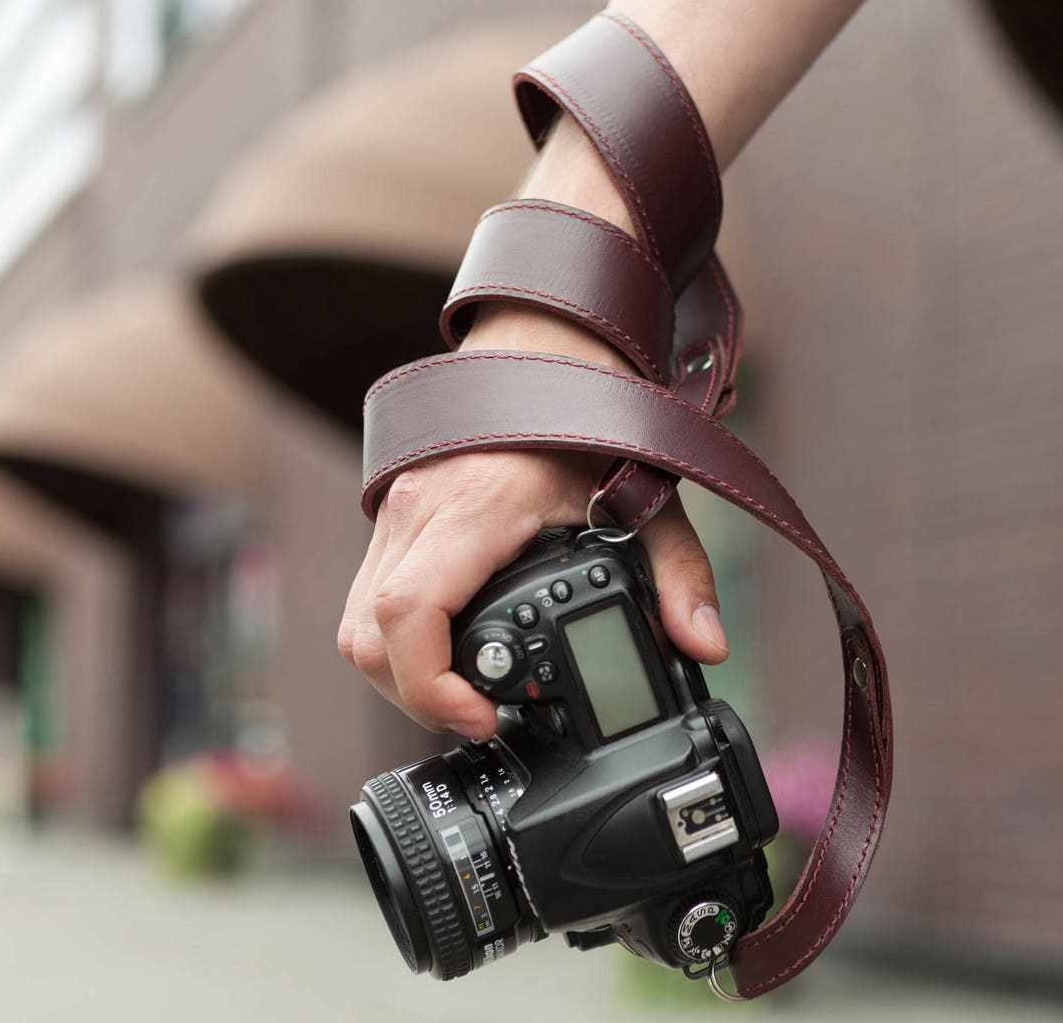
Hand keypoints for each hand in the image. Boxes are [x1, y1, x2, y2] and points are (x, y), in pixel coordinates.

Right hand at [338, 310, 730, 740]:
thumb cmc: (590, 415)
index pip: (412, 612)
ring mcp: (396, 512)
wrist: (545, 345)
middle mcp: (421, 508)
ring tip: (462, 697)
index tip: (479, 717)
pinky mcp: (390, 517)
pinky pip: (365, 599)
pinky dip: (393, 641)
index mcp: (479, 504)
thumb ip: (680, 572)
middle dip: (414, 697)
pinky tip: (445, 654)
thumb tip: (706, 645)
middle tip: (477, 718)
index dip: (429, 684)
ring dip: (397, 675)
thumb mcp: (649, 493)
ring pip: (356, 624)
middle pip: (368, 635)